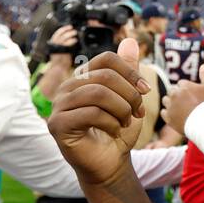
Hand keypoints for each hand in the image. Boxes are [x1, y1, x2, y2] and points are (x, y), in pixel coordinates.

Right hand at [47, 24, 78, 68]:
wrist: (57, 69)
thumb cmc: (60, 62)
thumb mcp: (61, 52)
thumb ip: (64, 46)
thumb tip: (70, 39)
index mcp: (52, 45)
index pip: (56, 34)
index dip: (62, 30)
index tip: (68, 27)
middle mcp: (53, 45)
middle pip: (59, 34)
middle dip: (66, 29)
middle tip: (72, 28)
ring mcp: (57, 48)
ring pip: (62, 38)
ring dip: (69, 34)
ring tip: (75, 33)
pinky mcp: (61, 51)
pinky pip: (66, 44)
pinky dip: (71, 41)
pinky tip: (75, 40)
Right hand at [48, 38, 148, 185]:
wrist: (110, 162)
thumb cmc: (117, 130)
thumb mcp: (128, 97)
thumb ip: (128, 70)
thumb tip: (130, 40)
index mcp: (83, 78)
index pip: (107, 59)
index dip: (130, 72)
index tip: (145, 91)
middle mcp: (68, 88)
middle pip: (105, 76)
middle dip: (129, 95)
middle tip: (138, 112)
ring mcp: (60, 105)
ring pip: (98, 93)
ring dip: (121, 110)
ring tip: (125, 122)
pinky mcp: (57, 124)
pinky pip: (90, 113)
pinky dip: (110, 123)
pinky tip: (114, 131)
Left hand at [165, 66, 203, 135]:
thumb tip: (203, 65)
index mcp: (184, 85)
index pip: (182, 83)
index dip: (188, 89)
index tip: (194, 95)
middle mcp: (175, 94)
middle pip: (172, 91)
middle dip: (178, 94)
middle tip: (187, 102)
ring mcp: (171, 107)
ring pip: (166, 100)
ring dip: (171, 102)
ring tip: (181, 108)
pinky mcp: (169, 118)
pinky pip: (164, 113)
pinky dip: (168, 113)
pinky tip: (177, 115)